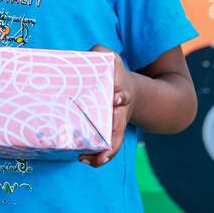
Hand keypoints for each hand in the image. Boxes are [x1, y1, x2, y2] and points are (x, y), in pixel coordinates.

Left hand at [79, 44, 134, 166]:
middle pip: (119, 125)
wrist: (129, 92)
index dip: (121, 95)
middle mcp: (120, 110)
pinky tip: (84, 159)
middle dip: (113, 135)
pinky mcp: (109, 133)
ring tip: (86, 159)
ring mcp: (116, 124)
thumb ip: (99, 52)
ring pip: (114, 142)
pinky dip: (98, 157)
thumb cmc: (113, 74)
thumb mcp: (109, 58)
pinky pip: (106, 148)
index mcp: (121, 90)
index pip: (123, 92)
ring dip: (103, 154)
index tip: (117, 97)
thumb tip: (88, 56)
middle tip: (103, 146)